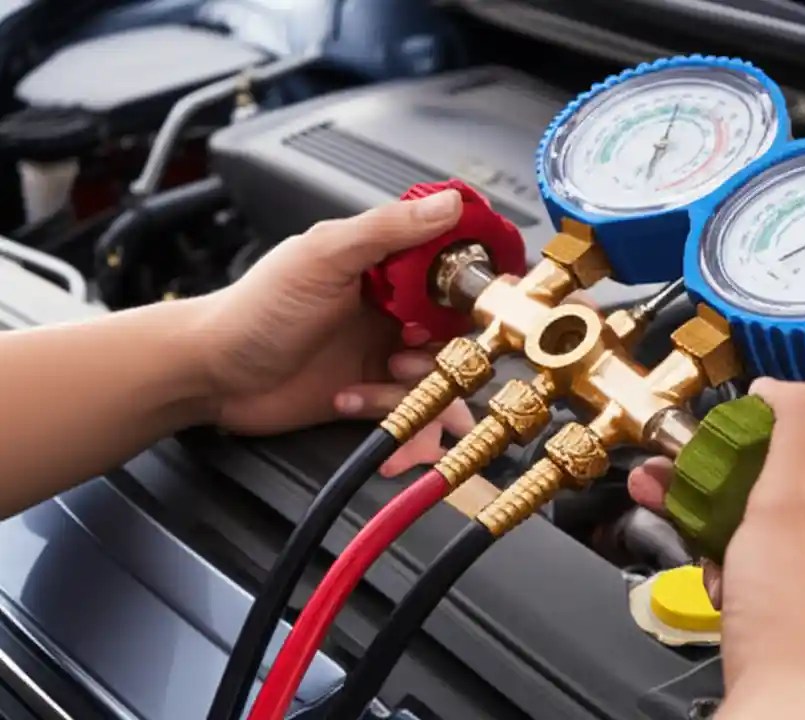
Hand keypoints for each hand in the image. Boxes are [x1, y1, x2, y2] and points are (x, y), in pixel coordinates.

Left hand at [191, 190, 475, 471]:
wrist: (212, 374)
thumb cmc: (255, 309)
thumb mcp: (325, 256)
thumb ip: (388, 229)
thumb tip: (448, 203)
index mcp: (381, 265)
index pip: (445, 263)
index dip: (468, 279)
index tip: (480, 294)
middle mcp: (386, 306)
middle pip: (452, 324)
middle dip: (448, 342)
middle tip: (417, 344)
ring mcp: (379, 350)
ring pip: (436, 369)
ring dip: (419, 379)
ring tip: (387, 373)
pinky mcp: (369, 392)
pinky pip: (405, 404)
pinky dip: (384, 405)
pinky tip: (348, 395)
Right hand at [628, 379, 804, 718]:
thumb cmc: (800, 640)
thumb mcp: (792, 506)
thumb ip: (797, 430)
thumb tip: (790, 387)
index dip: (789, 457)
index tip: (744, 448)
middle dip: (741, 498)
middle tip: (700, 481)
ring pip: (785, 557)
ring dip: (732, 538)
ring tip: (689, 523)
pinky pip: (778, 600)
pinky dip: (742, 585)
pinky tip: (715, 582)